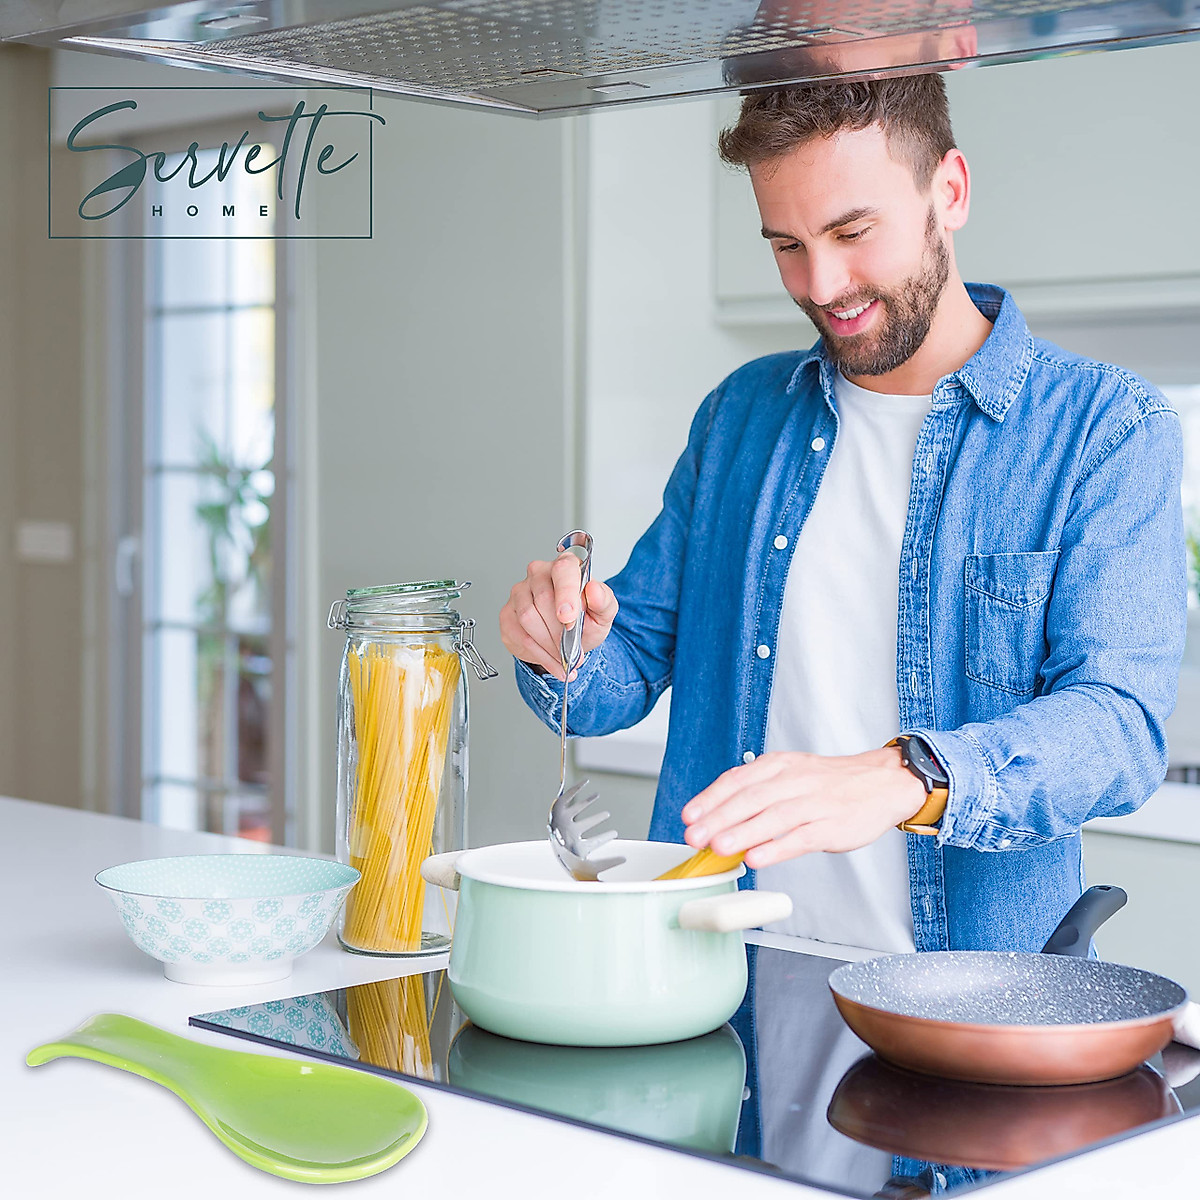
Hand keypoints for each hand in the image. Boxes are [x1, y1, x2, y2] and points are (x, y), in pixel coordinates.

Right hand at [499, 554, 618, 680]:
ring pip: (528, 618)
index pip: (563, 571)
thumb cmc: (586, 619)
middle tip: (573, 648)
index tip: (568, 618)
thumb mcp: (603, 613)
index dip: (565, 594)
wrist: (571, 638)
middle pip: (543, 599)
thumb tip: (594, 590)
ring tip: (564, 656)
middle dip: (559, 630)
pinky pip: (518, 635)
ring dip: (548, 644)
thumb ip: (604, 601)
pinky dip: (538, 654)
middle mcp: (539, 573)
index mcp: (567, 566)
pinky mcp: (508, 613)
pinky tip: (551, 659)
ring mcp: (520, 592)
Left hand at [679, 748, 927, 867]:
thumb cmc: (830, 783)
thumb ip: (757, 789)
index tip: (690, 815)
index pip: (738, 779)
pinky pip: (801, 838)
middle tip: (694, 836)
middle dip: (718, 818)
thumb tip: (717, 813)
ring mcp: (815, 803)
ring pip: (773, 817)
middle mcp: (795, 780)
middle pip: (751, 798)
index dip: (711, 798)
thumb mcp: (791, 772)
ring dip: (743, 833)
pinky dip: (776, 848)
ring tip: (718, 848)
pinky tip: (756, 858)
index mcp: (780, 765)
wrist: (882, 782)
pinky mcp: (832, 826)